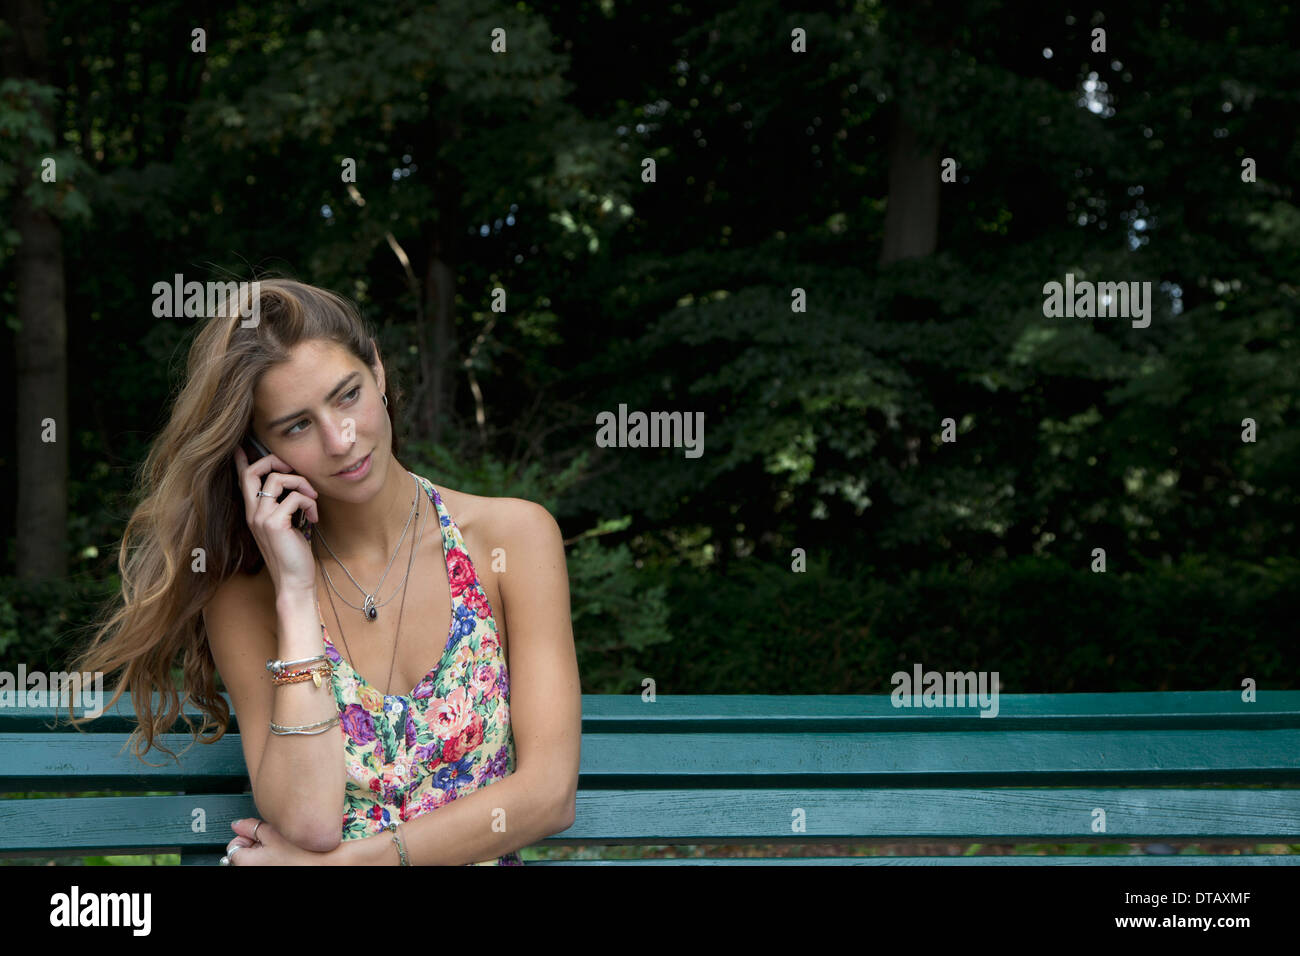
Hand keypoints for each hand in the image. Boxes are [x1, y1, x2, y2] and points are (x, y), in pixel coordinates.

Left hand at [222, 818, 348, 865]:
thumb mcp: (274, 832)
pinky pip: (270, 865)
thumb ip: (252, 827)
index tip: (259, 833)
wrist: (327, 864)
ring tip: (282, 848)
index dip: (247, 836)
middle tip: (273, 840)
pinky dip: (275, 861)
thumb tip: (237, 825)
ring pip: (258, 862)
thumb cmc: (301, 852)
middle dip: (255, 846)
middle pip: (245, 856)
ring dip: (265, 854)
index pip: (235, 847)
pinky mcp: (278, 873)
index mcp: (246, 862)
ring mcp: (267, 872)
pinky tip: (288, 857)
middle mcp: (252, 871)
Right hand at [234, 445, 320, 594]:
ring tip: (312, 500)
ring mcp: (261, 518)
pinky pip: (294, 497)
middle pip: (254, 473)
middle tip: (293, 468)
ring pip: (277, 480)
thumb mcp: (286, 527)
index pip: (244, 481)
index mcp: (254, 513)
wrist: (294, 582)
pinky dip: (309, 503)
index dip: (243, 463)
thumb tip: (296, 488)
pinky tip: (313, 518)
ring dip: (302, 484)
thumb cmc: (294, 555)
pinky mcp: (274, 524)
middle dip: (275, 461)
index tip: (241, 448)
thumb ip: (284, 507)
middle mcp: (253, 514)